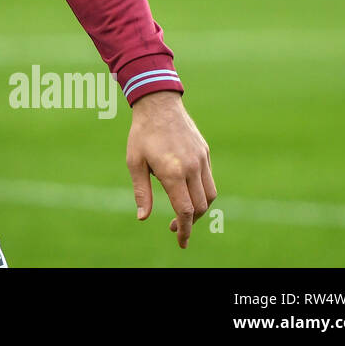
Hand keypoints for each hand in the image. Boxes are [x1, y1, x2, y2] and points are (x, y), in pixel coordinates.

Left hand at [126, 90, 216, 247]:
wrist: (158, 103)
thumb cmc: (141, 134)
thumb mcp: (134, 163)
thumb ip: (142, 192)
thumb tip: (143, 218)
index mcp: (173, 172)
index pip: (185, 210)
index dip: (185, 229)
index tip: (181, 242)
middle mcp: (192, 167)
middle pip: (200, 206)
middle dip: (190, 222)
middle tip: (175, 228)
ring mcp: (201, 159)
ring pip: (210, 195)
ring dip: (200, 209)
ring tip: (184, 213)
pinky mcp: (205, 152)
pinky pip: (209, 180)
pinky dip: (202, 192)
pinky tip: (187, 192)